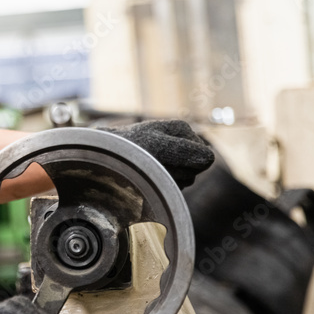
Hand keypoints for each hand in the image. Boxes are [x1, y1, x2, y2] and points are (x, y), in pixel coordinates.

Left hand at [99, 119, 213, 188]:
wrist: (105, 157)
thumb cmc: (128, 149)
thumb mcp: (156, 146)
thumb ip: (185, 150)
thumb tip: (209, 158)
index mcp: (181, 128)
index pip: (204, 157)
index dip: (186, 163)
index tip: (163, 159)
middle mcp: (182, 140)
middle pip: (197, 169)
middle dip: (177, 171)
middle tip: (153, 166)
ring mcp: (177, 156)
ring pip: (188, 178)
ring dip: (169, 178)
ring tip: (148, 170)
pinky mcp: (169, 170)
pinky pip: (178, 185)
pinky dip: (165, 184)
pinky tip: (150, 176)